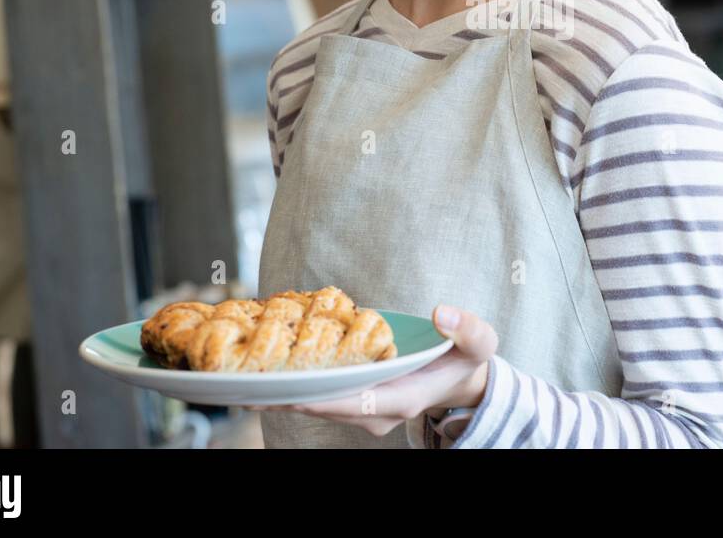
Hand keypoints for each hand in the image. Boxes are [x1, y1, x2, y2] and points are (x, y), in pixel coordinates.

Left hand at [245, 304, 496, 438]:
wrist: (462, 378)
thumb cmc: (467, 359)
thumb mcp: (480, 342)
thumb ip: (467, 328)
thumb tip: (441, 312)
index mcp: (403, 398)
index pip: (356, 402)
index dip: (322, 396)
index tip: (289, 389)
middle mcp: (379, 411)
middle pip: (327, 406)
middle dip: (289, 396)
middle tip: (247, 384)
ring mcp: (366, 409)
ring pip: (320, 404)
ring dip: (286, 393)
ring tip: (243, 380)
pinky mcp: (355, 400)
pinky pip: (322, 395)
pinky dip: (297, 385)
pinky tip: (267, 372)